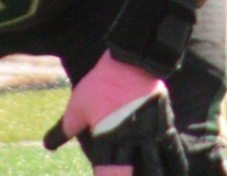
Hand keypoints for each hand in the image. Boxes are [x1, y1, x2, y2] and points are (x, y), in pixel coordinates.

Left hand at [45, 55, 187, 175]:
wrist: (130, 61)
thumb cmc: (100, 84)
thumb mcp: (77, 107)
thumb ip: (64, 131)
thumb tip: (48, 146)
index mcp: (106, 140)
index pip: (108, 175)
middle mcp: (130, 141)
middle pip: (131, 175)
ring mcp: (149, 133)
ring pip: (156, 167)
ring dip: (154, 175)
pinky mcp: (164, 123)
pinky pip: (172, 150)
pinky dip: (175, 165)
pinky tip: (178, 174)